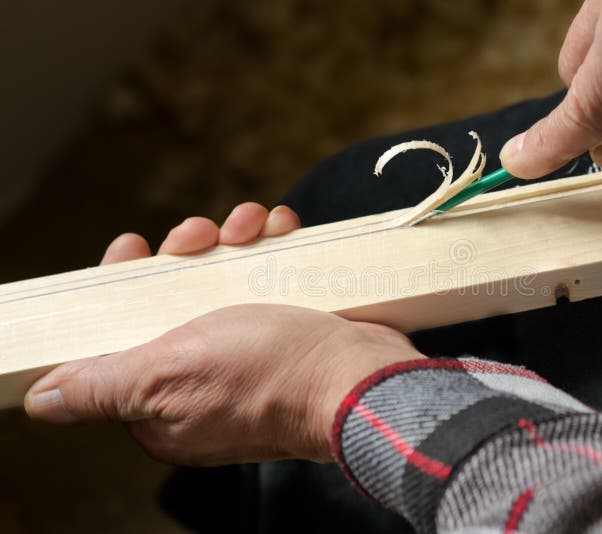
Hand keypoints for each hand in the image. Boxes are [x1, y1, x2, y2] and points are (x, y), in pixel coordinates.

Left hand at [24, 203, 422, 464]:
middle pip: (175, 298)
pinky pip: (269, 277)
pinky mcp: (290, 328)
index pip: (122, 338)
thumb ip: (103, 385)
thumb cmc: (269, 376)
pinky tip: (282, 226)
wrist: (363, 376)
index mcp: (164, 403)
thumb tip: (43, 399)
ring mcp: (251, 352)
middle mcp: (204, 379)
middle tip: (202, 233)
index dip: (121, 287)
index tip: (134, 247)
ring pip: (224, 279)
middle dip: (186, 253)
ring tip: (254, 222)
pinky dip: (272, 246)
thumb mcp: (171, 373)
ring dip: (234, 239)